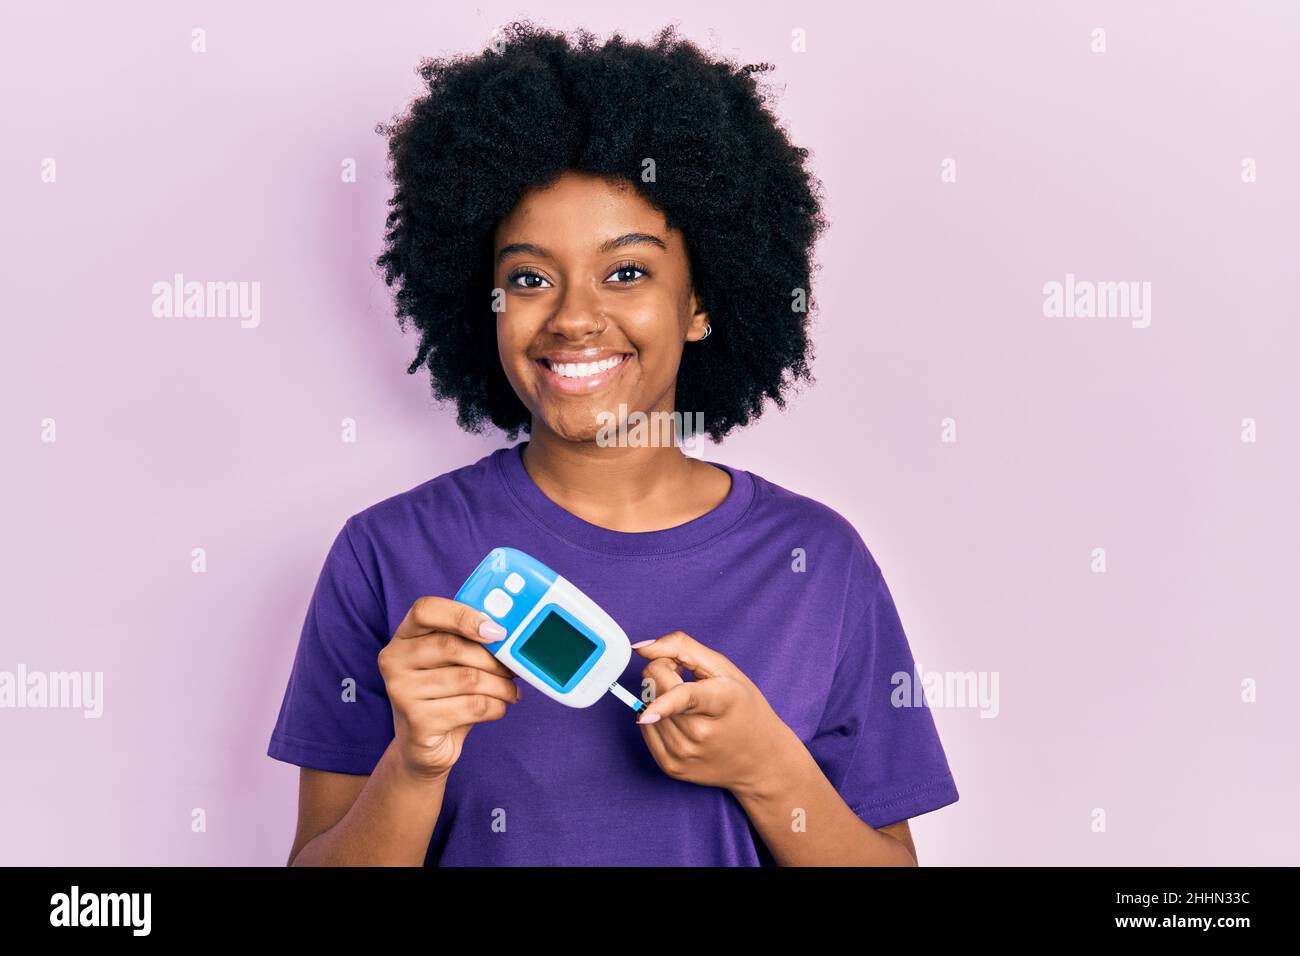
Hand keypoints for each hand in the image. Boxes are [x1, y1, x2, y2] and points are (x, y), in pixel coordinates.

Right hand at [378, 596, 521, 780]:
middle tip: (513, 668)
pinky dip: (495, 706)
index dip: (462, 615)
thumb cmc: (443, 695)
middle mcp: (394, 660)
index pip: (425, 610)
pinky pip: (472, 706)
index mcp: (403, 637)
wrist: (422, 746)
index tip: (496, 630)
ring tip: (511, 691)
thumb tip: (508, 631)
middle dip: (492, 658)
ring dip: (500, 685)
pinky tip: (498, 707)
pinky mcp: (418, 721)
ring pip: (468, 678)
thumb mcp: (450, 663)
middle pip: (451, 646)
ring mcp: (402, 692)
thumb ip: (467, 641)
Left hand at [633, 631, 802, 798]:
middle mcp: (699, 734)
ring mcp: (683, 754)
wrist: (760, 760)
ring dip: (660, 698)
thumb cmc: (743, 708)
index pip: (686, 699)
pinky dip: (656, 717)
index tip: (647, 714)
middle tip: (689, 682)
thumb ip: (681, 647)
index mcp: (721, 702)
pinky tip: (681, 720)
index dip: (664, 703)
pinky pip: (644, 729)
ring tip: (690, 706)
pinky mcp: (670, 766)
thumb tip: (640, 649)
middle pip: (655, 688)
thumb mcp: (724, 669)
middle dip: (665, 674)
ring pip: (645, 707)